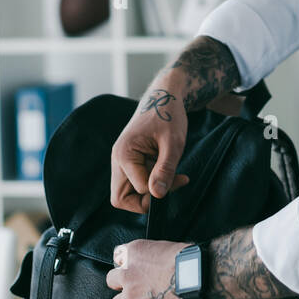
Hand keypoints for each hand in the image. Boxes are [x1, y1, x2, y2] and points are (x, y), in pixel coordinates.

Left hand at [106, 239, 201, 298]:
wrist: (194, 278)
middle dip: (122, 285)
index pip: (118, 258)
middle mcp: (127, 273)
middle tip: (136, 288)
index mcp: (133, 252)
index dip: (127, 266)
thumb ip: (154, 256)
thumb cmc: (187, 260)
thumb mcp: (165, 247)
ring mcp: (129, 296)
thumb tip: (157, 264)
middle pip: (112, 281)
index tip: (135, 270)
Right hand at [110, 81, 189, 213]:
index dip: (161, 190)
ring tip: (169, 175)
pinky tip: (165, 170)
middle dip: (145, 201)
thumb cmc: (169, 115)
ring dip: (148, 191)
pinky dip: (149, 182)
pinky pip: (134, 182)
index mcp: (124, 154)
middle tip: (169, 185)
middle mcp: (117, 159)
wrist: (164, 97)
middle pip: (120, 199)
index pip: (139, 189)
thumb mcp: (173, 143)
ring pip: (126, 193)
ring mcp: (121, 161)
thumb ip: (165, 169)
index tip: (181, 178)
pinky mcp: (128, 162)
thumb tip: (157, 195)